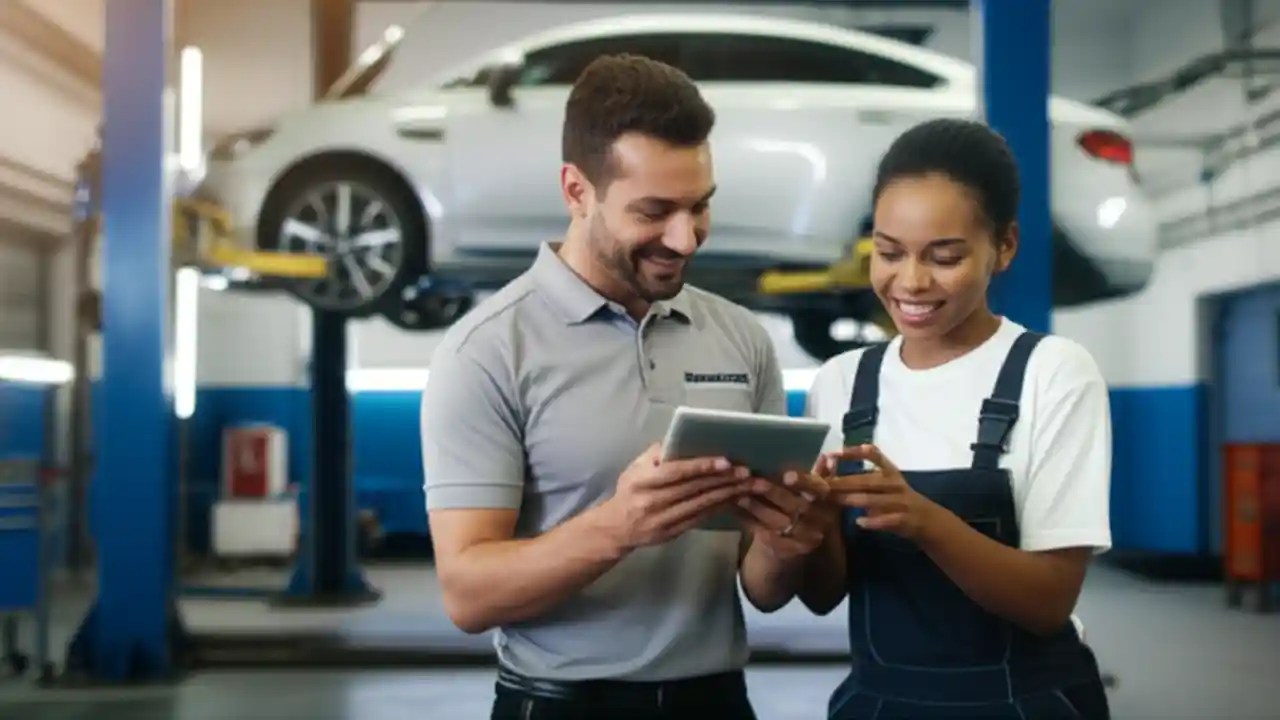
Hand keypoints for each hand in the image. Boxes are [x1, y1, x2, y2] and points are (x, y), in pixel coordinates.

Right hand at [600, 443, 751, 551]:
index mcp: (643, 481)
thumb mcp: (635, 467)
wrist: (617, 527)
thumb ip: (657, 454)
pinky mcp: (673, 533)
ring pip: (701, 505)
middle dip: (723, 480)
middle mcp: (653, 501)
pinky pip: (700, 519)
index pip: (676, 472)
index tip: (726, 461)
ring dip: (728, 494)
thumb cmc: (630, 490)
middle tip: (747, 472)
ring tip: (748, 485)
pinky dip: (719, 508)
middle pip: (694, 489)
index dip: (702, 466)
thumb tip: (683, 439)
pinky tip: (735, 500)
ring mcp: (664, 520)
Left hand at [735, 470, 829, 560]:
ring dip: (756, 507)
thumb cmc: (807, 509)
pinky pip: (763, 533)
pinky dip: (747, 520)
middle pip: (795, 506)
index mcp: (829, 502)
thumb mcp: (816, 493)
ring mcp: (802, 538)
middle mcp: (819, 521)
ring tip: (738, 493)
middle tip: (753, 481)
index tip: (787, 475)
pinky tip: (733, 508)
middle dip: (773, 493)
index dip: (804, 483)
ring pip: (777, 521)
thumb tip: (827, 456)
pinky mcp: (784, 549)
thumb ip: (820, 475)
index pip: (819, 491)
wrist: (801, 544)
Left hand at [824, 444, 942, 541]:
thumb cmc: (898, 499)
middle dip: (845, 482)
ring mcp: (901, 501)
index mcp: (890, 472)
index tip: (833, 453)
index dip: (853, 452)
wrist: (928, 520)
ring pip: (876, 499)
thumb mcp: (886, 483)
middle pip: (868, 480)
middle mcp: (895, 484)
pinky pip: (887, 519)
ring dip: (855, 499)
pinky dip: (873, 521)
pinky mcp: (905, 519)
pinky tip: (860, 522)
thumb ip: (864, 479)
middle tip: (825, 485)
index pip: (873, 455)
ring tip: (837, 500)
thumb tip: (832, 472)